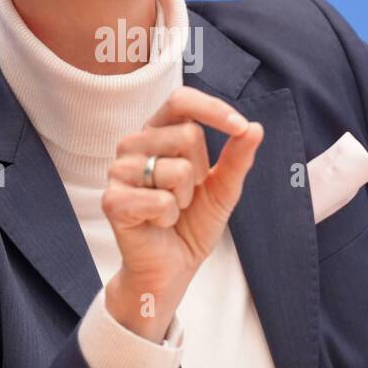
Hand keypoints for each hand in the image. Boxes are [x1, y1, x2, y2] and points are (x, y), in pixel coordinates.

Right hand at [100, 87, 263, 337]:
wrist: (171, 266)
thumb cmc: (192, 223)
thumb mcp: (223, 188)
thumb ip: (237, 158)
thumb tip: (255, 127)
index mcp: (157, 131)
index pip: (182, 100)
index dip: (213, 109)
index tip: (240, 126)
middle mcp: (134, 144)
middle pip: (188, 134)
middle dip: (201, 171)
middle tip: (186, 195)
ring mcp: (119, 171)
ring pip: (177, 169)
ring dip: (185, 198)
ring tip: (171, 210)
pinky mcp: (112, 200)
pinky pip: (161, 200)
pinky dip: (170, 216)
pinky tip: (158, 222)